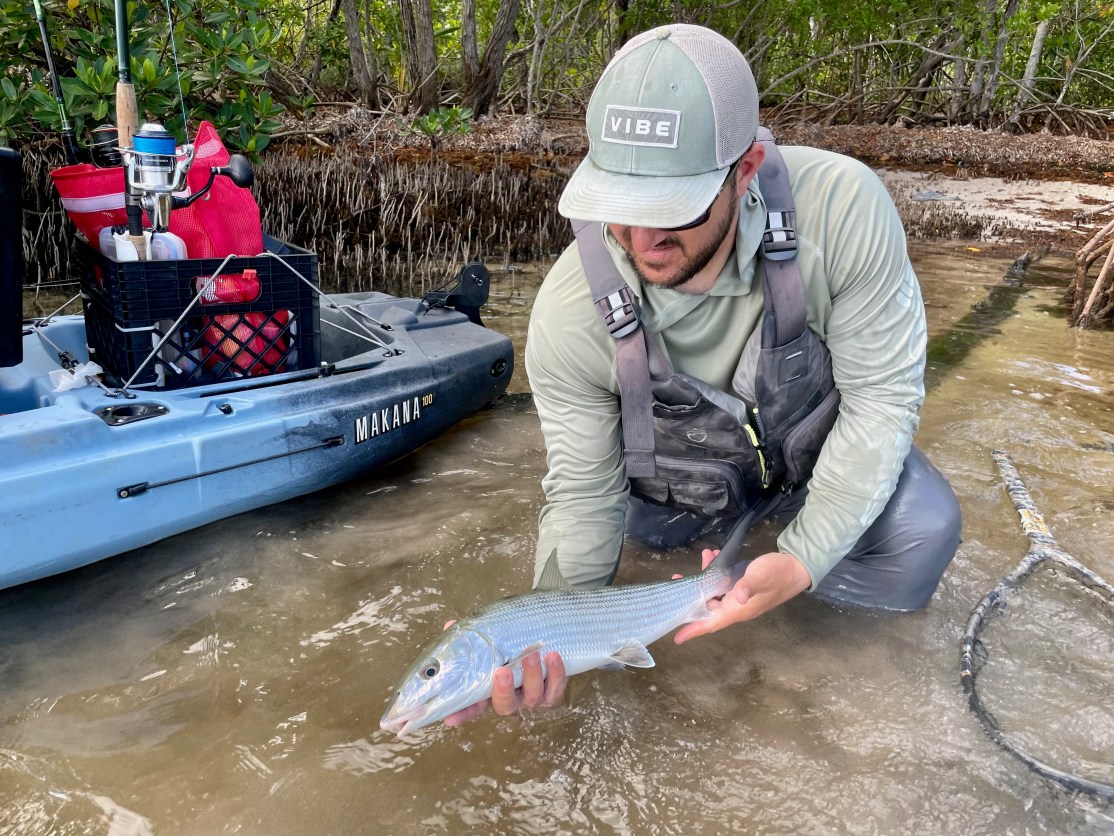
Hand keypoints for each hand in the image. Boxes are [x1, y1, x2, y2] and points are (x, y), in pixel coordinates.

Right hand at [439, 620, 567, 726]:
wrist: (543, 642)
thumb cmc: (510, 646)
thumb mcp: (489, 640)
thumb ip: (470, 636)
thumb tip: (450, 625)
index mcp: (491, 691)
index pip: (472, 706)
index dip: (462, 713)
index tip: (450, 717)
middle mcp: (512, 698)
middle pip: (506, 705)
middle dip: (504, 690)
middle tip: (502, 671)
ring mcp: (532, 697)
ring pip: (533, 695)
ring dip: (532, 675)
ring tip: (531, 654)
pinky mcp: (553, 691)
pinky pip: (556, 687)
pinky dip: (556, 673)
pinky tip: (553, 656)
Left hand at [673, 550, 810, 644]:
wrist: (796, 568)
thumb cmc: (778, 574)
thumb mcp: (762, 576)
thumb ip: (749, 585)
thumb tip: (738, 595)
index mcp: (738, 610)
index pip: (711, 623)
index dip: (694, 630)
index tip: (677, 638)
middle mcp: (735, 607)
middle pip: (706, 608)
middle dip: (690, 598)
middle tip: (676, 582)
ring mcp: (737, 597)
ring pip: (712, 594)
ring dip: (701, 580)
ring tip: (695, 563)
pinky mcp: (740, 586)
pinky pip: (721, 582)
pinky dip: (714, 571)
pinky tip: (712, 555)